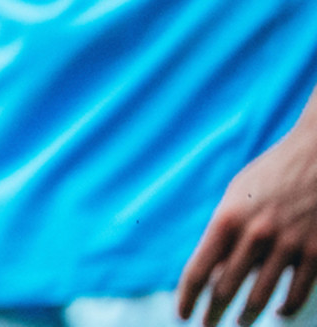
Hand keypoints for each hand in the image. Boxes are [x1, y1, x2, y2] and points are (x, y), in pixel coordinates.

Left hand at [178, 124, 316, 325]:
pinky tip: (278, 311)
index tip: (182, 314)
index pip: (200, 269)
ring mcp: (288, 245)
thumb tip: (214, 269)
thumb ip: (225, 230)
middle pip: (226, 289)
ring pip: (261, 297)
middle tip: (206, 325)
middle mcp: (255, 235)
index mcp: (228, 218)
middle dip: (212, 312)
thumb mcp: (237, 194)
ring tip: (238, 322)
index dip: (188, 297)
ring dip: (246, 315)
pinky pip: (297, 292)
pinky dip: (286, 307)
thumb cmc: (271, 174)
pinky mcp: (316, 253)